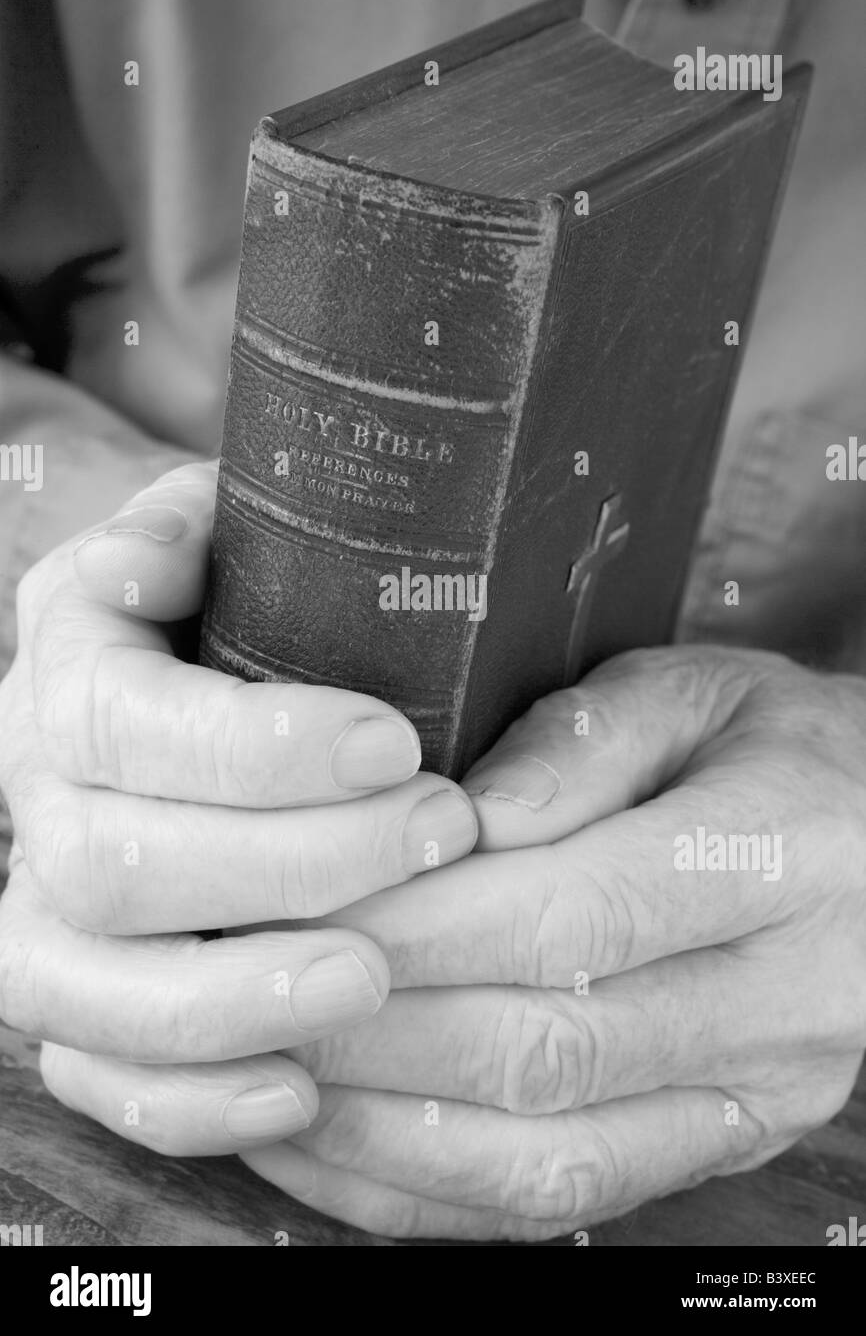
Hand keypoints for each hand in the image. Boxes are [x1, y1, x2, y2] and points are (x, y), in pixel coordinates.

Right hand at [0, 461, 476, 1155]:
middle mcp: (31, 794)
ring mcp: (42, 907)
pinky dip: (191, 1100)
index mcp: (67, 668)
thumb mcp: (217, 534)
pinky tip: (301, 1090)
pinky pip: (98, 1074)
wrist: (180, 669)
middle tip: (439, 838)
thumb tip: (177, 548)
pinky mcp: (73, 997)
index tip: (396, 746)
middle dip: (288, 866)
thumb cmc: (231, 600)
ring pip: (88, 985)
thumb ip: (197, 526)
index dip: (257, 749)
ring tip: (376, 978)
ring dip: (235, 997)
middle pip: (113, 863)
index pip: (125, 722)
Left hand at [240, 647, 865, 1240]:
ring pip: (552, 1158)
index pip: (577, 915)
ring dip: (387, 1135)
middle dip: (378, 1031)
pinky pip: (565, 1203)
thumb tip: (466, 820)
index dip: (423, 927)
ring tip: (272, 1079)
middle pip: (551, 1049)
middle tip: (255, 993)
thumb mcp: (695, 689)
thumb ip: (582, 741)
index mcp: (786, 857)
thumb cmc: (773, 747)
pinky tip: (340, 1147)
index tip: (307, 910)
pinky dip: (433, 1194)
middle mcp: (787, 999)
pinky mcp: (722, 1144)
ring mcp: (761, 1094)